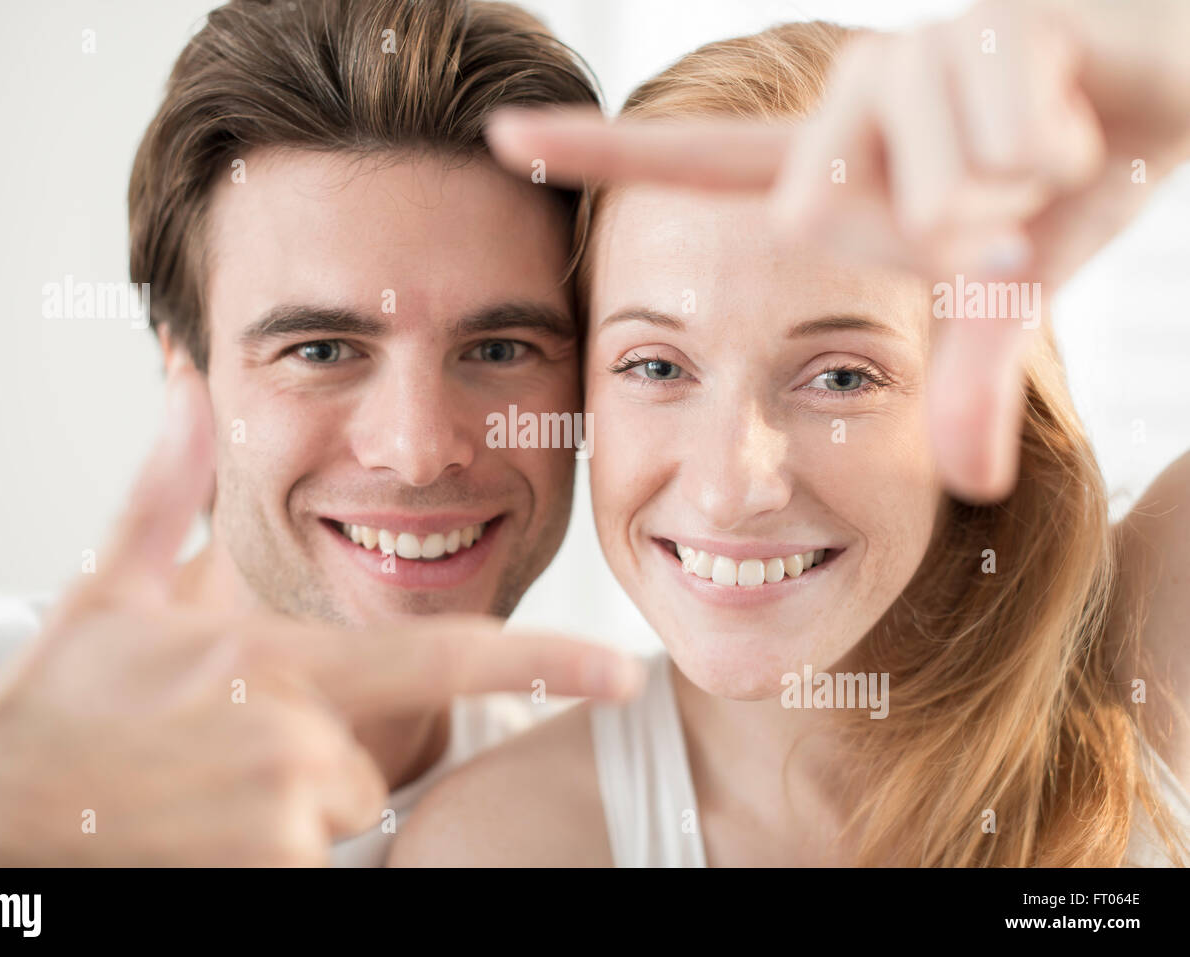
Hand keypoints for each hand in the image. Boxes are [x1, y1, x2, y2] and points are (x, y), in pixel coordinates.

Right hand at [0, 361, 643, 865]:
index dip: (544, 660)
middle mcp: (297, 734)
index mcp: (282, 660)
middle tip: (233, 739)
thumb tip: (187, 386)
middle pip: (379, 750)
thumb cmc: (60, 710)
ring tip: (207, 776)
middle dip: (329, 748)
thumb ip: (167, 486)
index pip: (446, 655)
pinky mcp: (266, 868)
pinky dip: (270, 841)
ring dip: (292, 796)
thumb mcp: (111, 587)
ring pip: (343, 806)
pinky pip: (309, 854)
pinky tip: (203, 816)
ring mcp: (283, 810)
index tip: (620, 672)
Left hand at [487, 0, 1189, 502]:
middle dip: (933, 242)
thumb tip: (968, 482)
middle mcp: (842, 105)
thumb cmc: (1051, 196)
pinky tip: (1074, 119)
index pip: (686, 163)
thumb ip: (963, 377)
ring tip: (1038, 160)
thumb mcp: (989, 299)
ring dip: (1011, 200)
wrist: (1153, 95)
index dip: (594, 155)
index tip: (503, 139)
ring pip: (932, 185)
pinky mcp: (981, 25)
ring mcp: (901, 58)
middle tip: (999, 210)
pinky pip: (1013, 140)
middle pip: (821, 213)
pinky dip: (1066, 156)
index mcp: (821, 169)